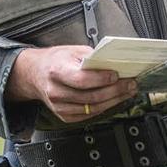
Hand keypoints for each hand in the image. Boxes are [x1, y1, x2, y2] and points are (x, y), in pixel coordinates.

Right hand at [5, 45, 139, 122]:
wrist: (35, 74)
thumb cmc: (55, 60)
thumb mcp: (72, 51)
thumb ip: (92, 57)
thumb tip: (114, 63)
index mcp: (56, 71)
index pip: (82, 79)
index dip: (102, 79)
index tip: (117, 75)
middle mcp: (55, 91)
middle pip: (91, 96)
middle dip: (115, 91)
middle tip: (130, 84)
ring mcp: (59, 106)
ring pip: (92, 108)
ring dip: (114, 101)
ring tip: (127, 92)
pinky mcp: (64, 115)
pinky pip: (88, 115)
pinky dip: (104, 108)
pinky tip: (114, 100)